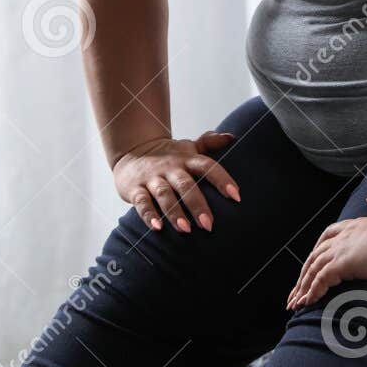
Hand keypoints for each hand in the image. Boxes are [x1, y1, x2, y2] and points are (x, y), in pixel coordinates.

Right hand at [112, 129, 241, 233]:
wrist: (130, 152)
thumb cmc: (166, 155)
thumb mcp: (187, 147)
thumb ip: (209, 142)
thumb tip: (232, 136)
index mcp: (186, 159)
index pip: (206, 166)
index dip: (222, 179)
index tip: (236, 196)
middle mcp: (170, 168)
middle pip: (185, 184)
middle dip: (197, 204)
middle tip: (208, 225)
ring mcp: (152, 178)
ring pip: (164, 194)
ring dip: (174, 212)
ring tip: (185, 229)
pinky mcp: (135, 189)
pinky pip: (141, 202)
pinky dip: (149, 215)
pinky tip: (157, 228)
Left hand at [285, 195, 366, 309]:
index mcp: (352, 226)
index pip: (325, 239)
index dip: (316, 255)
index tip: (310, 268)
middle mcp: (342, 237)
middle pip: (314, 257)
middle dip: (303, 276)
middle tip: (296, 292)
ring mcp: (340, 250)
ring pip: (312, 270)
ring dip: (302, 288)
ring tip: (295, 304)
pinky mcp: (342, 263)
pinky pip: (320, 280)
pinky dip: (312, 291)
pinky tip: (307, 303)